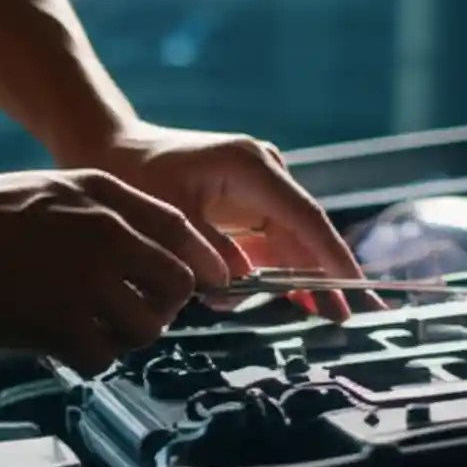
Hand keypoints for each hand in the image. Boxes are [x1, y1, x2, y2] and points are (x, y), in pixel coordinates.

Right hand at [0, 168, 228, 374]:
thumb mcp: (51, 192)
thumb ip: (103, 215)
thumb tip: (143, 253)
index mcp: (104, 198)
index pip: (182, 233)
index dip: (196, 264)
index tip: (194, 286)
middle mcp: (106, 235)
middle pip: (176, 287)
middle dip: (159, 307)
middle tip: (126, 314)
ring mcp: (85, 281)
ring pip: (147, 330)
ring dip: (122, 338)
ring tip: (87, 331)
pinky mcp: (58, 323)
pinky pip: (104, 360)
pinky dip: (87, 361)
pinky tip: (60, 346)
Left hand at [54, 121, 385, 320]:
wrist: (112, 149)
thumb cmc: (135, 178)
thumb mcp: (169, 216)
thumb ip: (207, 251)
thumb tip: (239, 282)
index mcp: (251, 168)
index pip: (304, 218)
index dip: (332, 257)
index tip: (354, 289)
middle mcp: (265, 173)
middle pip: (304, 233)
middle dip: (326, 276)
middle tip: (352, 316)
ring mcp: (259, 187)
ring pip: (290, 242)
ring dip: (299, 279)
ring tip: (326, 315)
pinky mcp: (247, 203)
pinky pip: (270, 242)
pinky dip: (276, 270)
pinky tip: (294, 299)